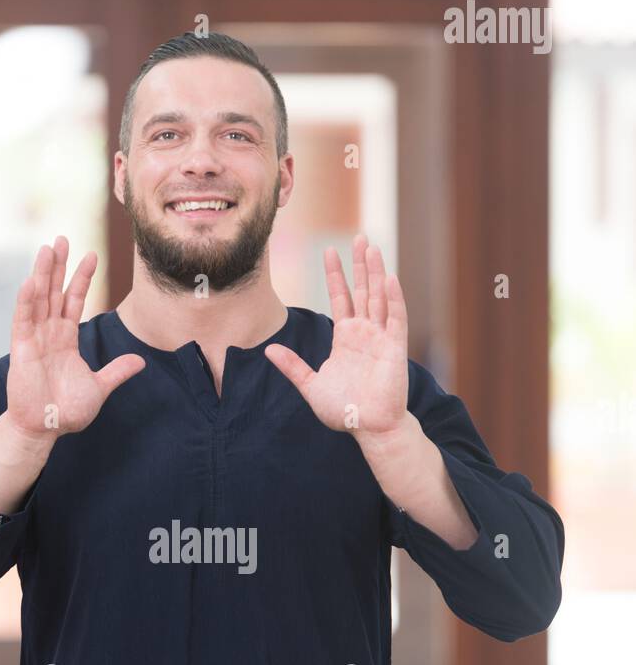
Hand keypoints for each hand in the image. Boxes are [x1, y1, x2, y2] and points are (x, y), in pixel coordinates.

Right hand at [7, 236, 144, 442]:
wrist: (46, 429)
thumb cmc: (67, 411)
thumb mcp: (99, 387)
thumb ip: (116, 372)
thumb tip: (140, 361)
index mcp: (66, 339)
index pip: (74, 301)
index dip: (82, 278)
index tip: (91, 255)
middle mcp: (49, 334)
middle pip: (54, 292)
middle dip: (58, 266)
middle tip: (61, 238)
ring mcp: (34, 339)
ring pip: (38, 300)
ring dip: (41, 274)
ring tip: (46, 249)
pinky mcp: (21, 349)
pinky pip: (23, 320)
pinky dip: (26, 301)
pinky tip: (30, 281)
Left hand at [265, 235, 408, 439]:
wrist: (367, 428)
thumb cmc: (344, 410)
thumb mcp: (311, 385)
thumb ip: (292, 366)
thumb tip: (268, 349)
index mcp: (345, 338)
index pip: (340, 298)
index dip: (335, 274)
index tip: (329, 250)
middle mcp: (364, 333)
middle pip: (362, 290)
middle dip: (359, 264)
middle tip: (358, 236)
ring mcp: (381, 338)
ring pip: (379, 297)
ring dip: (375, 272)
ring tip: (371, 247)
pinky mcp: (395, 348)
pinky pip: (395, 318)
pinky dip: (393, 298)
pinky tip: (388, 277)